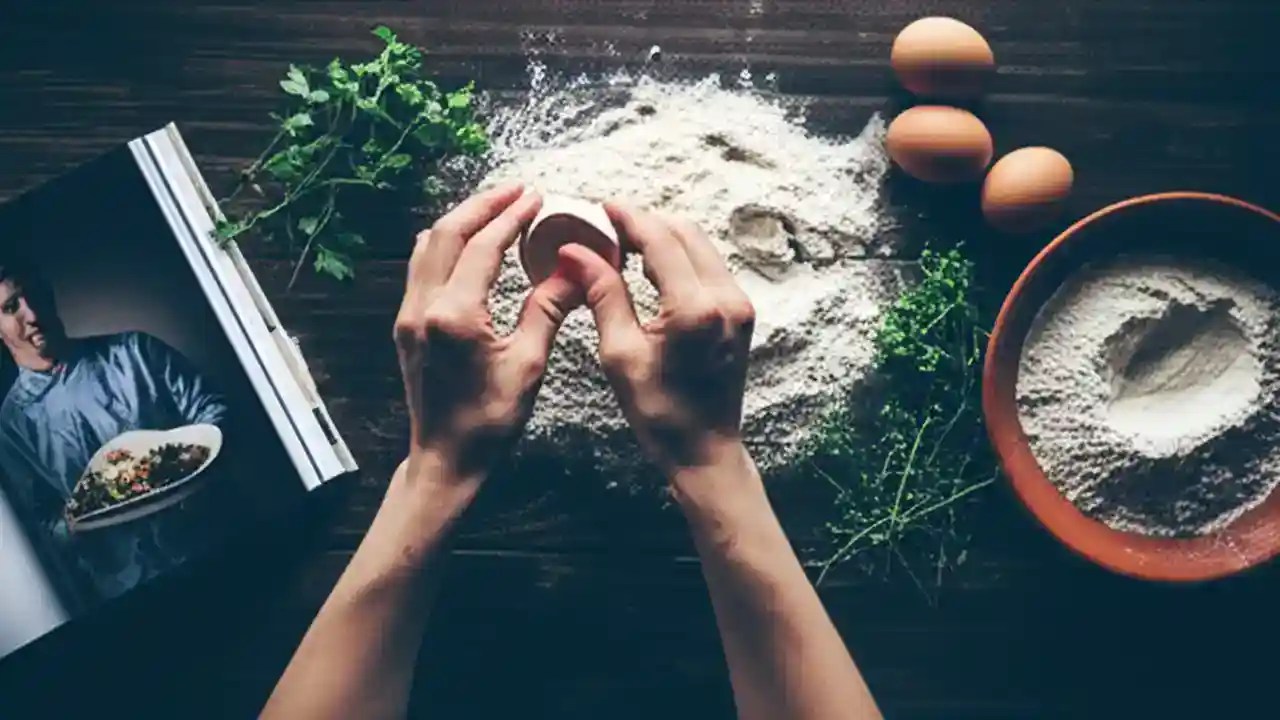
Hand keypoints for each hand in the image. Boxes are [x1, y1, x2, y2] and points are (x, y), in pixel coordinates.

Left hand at [394, 183, 579, 481]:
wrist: (446, 459)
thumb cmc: (490, 421)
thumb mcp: (529, 365)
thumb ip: (548, 309)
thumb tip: (572, 268)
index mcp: (455, 317)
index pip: (483, 247)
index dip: (511, 217)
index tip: (536, 198)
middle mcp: (423, 308)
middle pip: (447, 232)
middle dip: (483, 205)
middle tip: (516, 191)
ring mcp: (408, 315)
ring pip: (428, 246)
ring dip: (461, 221)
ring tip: (495, 209)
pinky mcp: (406, 325)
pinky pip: (421, 267)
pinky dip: (446, 244)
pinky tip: (469, 244)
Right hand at [558, 202, 754, 473]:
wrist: (705, 450)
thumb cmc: (659, 413)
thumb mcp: (620, 354)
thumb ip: (602, 294)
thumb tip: (576, 251)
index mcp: (695, 310)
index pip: (660, 240)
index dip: (628, 217)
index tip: (600, 207)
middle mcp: (726, 299)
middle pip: (684, 232)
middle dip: (645, 223)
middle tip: (607, 227)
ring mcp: (739, 304)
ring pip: (699, 245)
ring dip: (663, 238)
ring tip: (623, 246)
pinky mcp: (741, 312)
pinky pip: (708, 266)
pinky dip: (679, 257)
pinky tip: (650, 269)